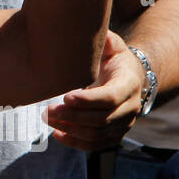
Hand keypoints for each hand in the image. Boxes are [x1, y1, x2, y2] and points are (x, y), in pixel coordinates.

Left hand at [44, 31, 141, 149]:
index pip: (111, 97)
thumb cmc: (114, 58)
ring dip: (71, 129)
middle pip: (102, 119)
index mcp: (129, 82)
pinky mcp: (115, 134)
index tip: (65, 97)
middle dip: (73, 116)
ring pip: (98, 134)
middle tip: (47, 111)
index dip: (88, 100)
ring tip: (48, 118)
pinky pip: (96, 145)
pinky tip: (57, 133)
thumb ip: (104, 40)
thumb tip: (88, 33)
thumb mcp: (112, 45)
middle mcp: (131, 106)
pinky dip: (76, 142)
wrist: (131, 77)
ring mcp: (124, 123)